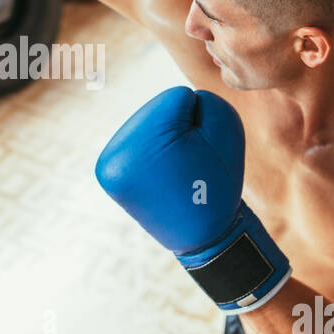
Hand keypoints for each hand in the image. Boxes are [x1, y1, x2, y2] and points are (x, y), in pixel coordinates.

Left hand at [95, 86, 290, 312]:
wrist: (202, 236)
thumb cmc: (217, 182)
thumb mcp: (225, 131)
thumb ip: (205, 100)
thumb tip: (177, 100)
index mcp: (145, 143)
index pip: (179, 97)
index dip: (199, 121)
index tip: (200, 154)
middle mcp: (117, 153)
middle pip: (159, 109)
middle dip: (180, 129)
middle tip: (188, 167)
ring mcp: (108, 163)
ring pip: (147, 123)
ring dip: (165, 138)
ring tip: (175, 172)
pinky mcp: (108, 172)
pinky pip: (137, 141)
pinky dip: (153, 150)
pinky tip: (162, 172)